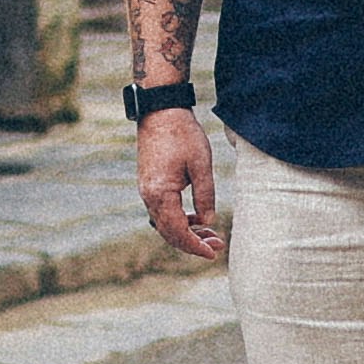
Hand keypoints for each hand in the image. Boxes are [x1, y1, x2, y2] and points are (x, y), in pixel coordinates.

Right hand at [137, 104, 226, 261]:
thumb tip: (208, 222)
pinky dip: (178, 220)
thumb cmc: (183, 135)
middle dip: (192, 243)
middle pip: (168, 232)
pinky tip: (195, 218)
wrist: (161, 111)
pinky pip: (161, 211)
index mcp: (160, 193)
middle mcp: (148, 196)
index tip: (213, 253)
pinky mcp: (149, 184)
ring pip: (164, 223)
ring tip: (209, 233)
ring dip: (186, 232)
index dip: (195, 246)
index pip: (177, 231)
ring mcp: (146, 190)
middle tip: (217, 245)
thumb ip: (205, 196)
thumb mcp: (201, 165)